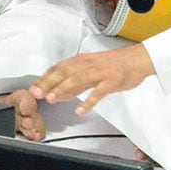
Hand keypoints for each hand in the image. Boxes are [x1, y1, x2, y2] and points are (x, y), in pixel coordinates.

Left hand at [30, 45, 155, 115]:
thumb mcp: (90, 69)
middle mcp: (88, 64)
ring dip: (64, 89)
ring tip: (53, 99)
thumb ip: (74, 81)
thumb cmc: (113, 65)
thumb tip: (57, 92)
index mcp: (81, 60)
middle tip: (37, 94)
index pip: (59, 68)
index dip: (45, 78)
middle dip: (49, 83)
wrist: (136, 59)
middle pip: (65, 73)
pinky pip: (99, 92)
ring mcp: (100, 72)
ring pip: (79, 80)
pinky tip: (81, 109)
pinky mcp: (111, 81)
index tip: (34, 88)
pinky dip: (89, 101)